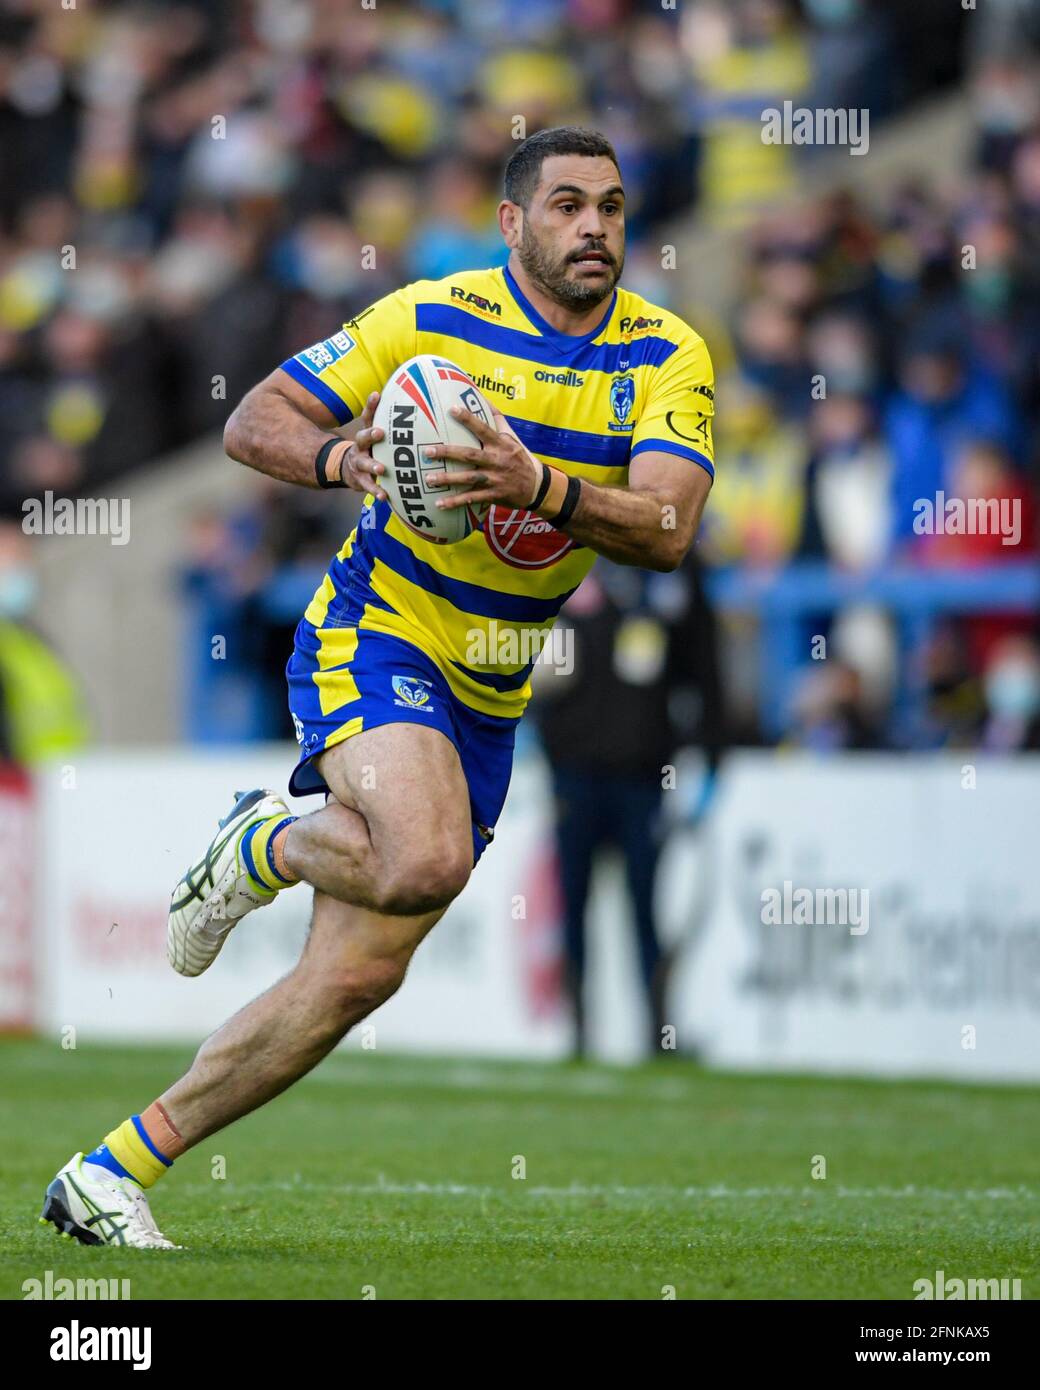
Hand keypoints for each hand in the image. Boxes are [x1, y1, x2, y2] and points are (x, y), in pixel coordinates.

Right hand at [336, 391, 388, 499]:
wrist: (347, 469)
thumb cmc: (371, 450)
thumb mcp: (376, 438)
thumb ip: (392, 427)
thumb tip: (418, 410)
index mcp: (366, 434)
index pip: (368, 417)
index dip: (371, 406)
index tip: (376, 394)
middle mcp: (360, 446)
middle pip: (362, 437)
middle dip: (371, 434)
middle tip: (380, 432)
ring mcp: (358, 463)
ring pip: (364, 463)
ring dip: (372, 465)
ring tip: (381, 469)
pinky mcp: (360, 480)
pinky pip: (368, 486)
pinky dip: (376, 491)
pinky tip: (384, 496)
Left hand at [422, 405, 540, 511]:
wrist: (537, 486)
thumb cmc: (520, 458)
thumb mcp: (513, 437)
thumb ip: (498, 419)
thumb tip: (484, 398)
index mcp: (501, 444)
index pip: (483, 429)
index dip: (469, 419)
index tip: (452, 409)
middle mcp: (497, 460)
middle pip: (470, 455)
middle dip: (448, 452)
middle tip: (427, 451)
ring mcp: (495, 479)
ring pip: (469, 478)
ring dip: (448, 479)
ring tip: (428, 479)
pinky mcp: (494, 495)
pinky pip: (472, 499)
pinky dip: (456, 502)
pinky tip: (439, 504)